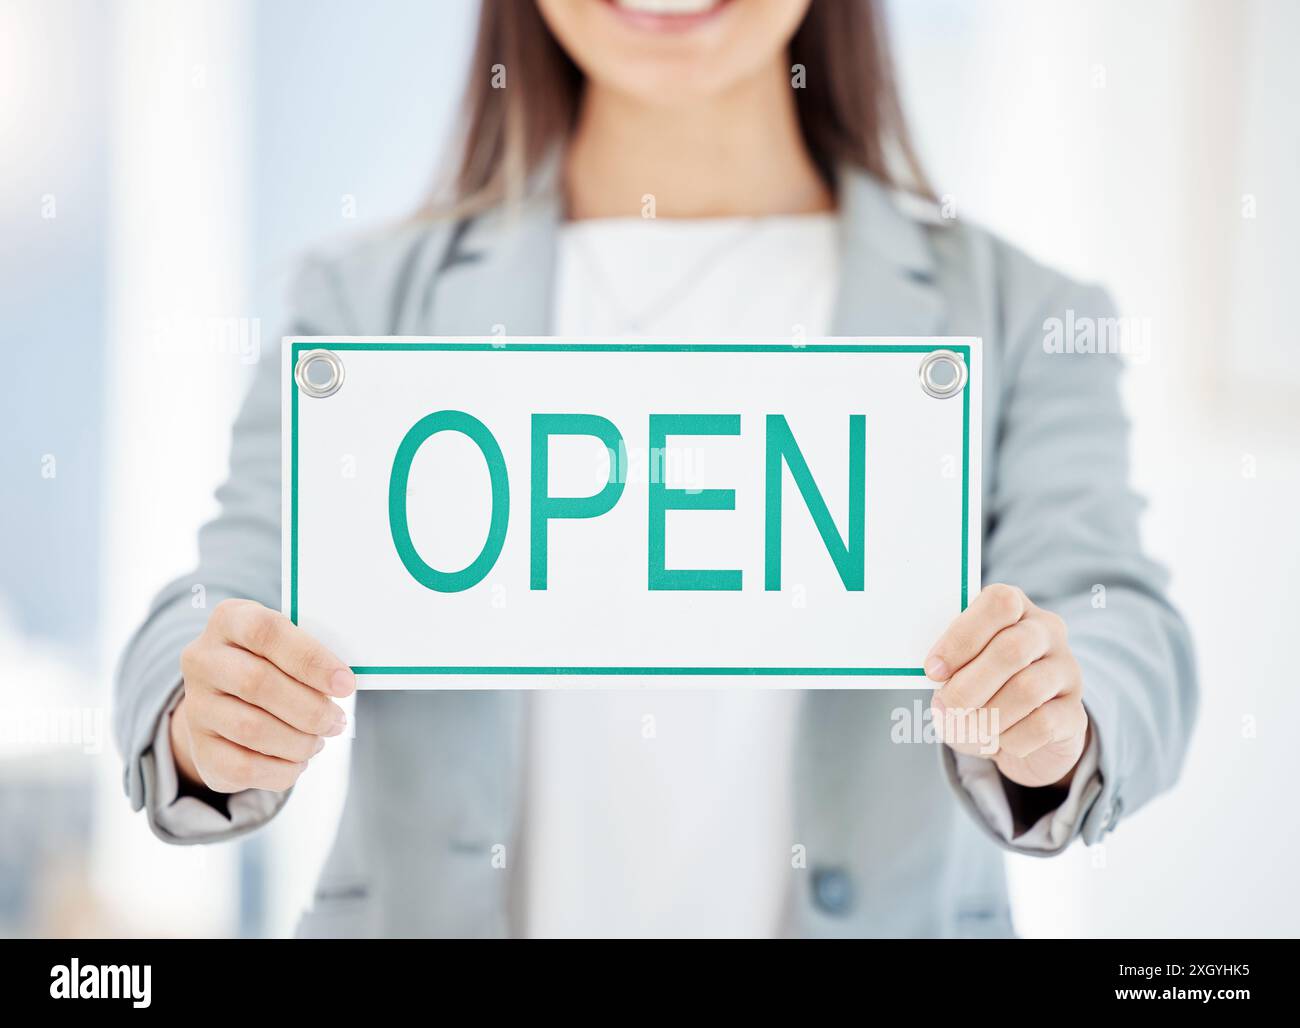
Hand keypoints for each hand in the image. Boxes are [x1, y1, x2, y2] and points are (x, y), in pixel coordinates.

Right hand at [171, 599, 354, 792]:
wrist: (226, 699)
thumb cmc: (272, 664)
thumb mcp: (287, 644)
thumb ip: (310, 656)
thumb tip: (342, 683)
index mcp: (230, 619)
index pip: (267, 632)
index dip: (311, 660)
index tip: (345, 685)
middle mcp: (202, 659)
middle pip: (258, 683)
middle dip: (310, 708)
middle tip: (337, 721)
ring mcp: (195, 704)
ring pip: (251, 729)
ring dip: (298, 741)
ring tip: (319, 741)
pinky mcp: (199, 746)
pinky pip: (242, 766)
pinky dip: (281, 769)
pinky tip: (298, 761)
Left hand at [924, 584, 1087, 789]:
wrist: (1018, 735)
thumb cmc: (978, 691)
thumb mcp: (956, 673)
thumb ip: (947, 669)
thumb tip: (940, 683)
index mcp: (1014, 608)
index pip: (998, 603)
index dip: (961, 637)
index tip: (933, 670)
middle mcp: (1047, 632)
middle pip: (1013, 649)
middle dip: (969, 685)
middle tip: (946, 706)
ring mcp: (1067, 671)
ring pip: (1027, 689)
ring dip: (988, 716)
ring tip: (971, 726)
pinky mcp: (1076, 713)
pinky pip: (1042, 725)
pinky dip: (1010, 739)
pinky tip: (1001, 739)